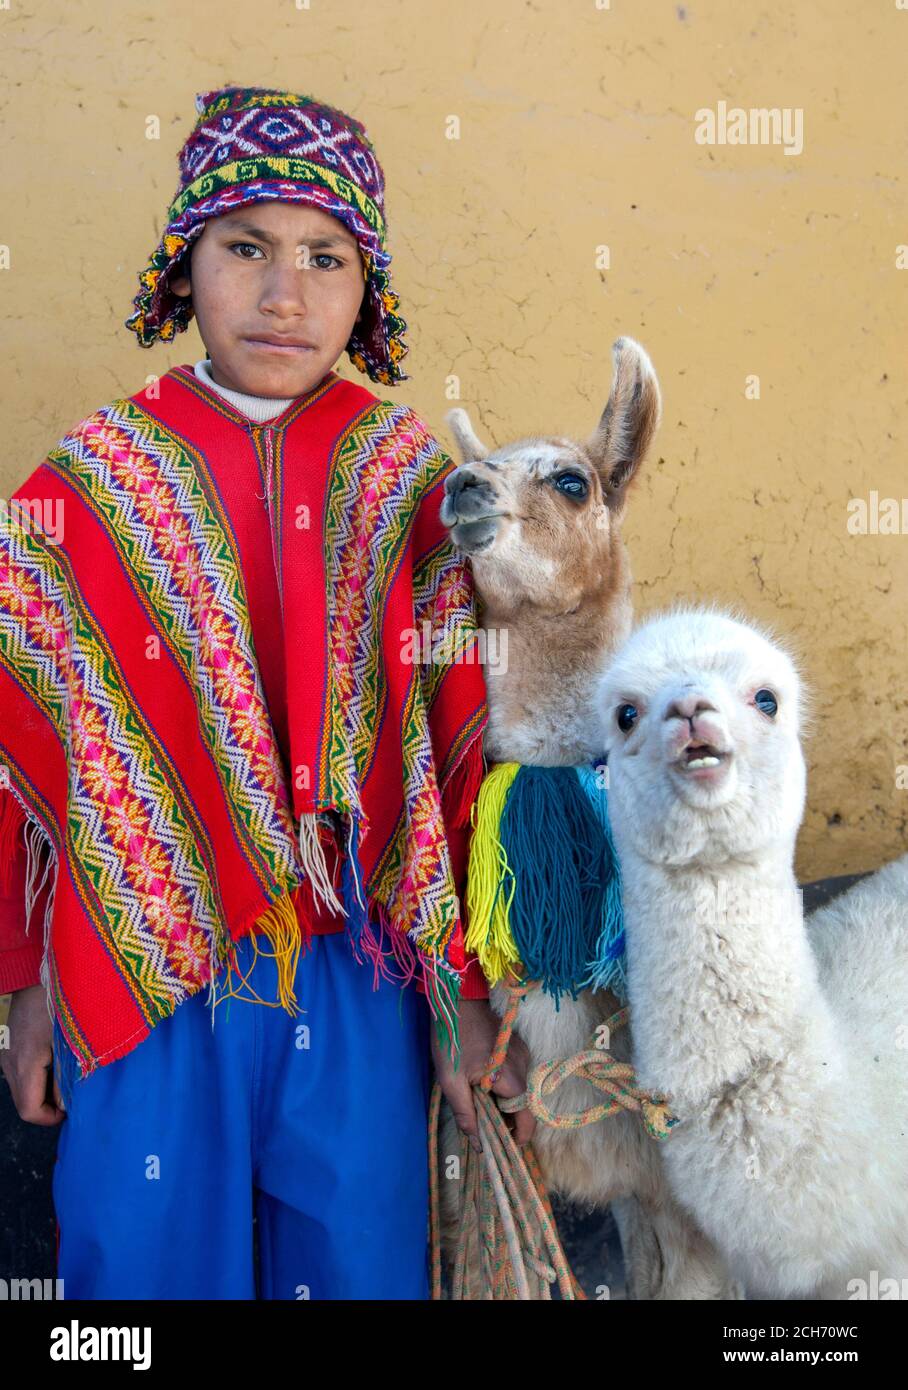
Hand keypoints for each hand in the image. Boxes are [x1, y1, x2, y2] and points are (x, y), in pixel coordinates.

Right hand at [1, 985, 65, 1125]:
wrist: (36, 975)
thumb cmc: (58, 1006)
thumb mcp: (68, 1043)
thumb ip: (66, 1076)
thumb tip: (65, 1106)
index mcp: (25, 1065)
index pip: (29, 1111)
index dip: (49, 1118)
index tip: (69, 1110)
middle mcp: (10, 1065)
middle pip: (23, 1104)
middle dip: (46, 1108)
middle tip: (70, 1096)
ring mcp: (6, 1057)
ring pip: (21, 1091)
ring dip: (41, 1093)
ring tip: (64, 1078)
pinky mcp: (9, 1049)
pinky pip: (19, 1076)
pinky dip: (35, 1079)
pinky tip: (53, 1064)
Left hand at [431, 997, 535, 1152]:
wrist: (457, 1000)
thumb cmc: (452, 1040)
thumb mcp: (451, 1081)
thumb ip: (466, 1114)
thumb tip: (479, 1144)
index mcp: (510, 1078)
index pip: (527, 1118)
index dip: (517, 1135)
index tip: (501, 1143)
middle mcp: (524, 1066)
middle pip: (524, 1106)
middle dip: (507, 1119)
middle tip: (483, 1122)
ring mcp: (523, 1054)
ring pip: (521, 1090)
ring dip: (505, 1101)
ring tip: (479, 1099)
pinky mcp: (519, 1046)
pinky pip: (517, 1074)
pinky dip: (505, 1084)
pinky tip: (484, 1080)